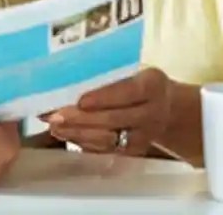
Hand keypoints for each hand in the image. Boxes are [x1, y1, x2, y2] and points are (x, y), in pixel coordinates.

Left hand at [43, 67, 170, 155]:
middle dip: (81, 119)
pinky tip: (65, 135)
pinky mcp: (135, 152)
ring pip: (108, 138)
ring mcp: (144, 136)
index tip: (79, 101)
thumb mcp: (135, 70)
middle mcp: (152, 112)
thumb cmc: (140, 82)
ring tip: (54, 126)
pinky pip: (106, 150)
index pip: (127, 92)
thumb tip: (67, 75)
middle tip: (54, 116)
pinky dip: (84, 143)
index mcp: (152, 84)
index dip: (103, 98)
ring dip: (78, 133)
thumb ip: (110, 73)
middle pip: (114, 118)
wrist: (168, 108)